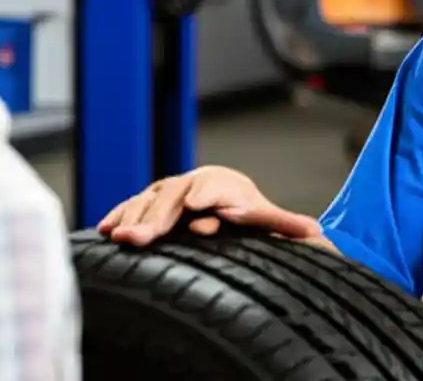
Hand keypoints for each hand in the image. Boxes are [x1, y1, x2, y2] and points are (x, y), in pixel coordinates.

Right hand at [96, 165, 331, 249]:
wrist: (217, 195)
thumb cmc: (241, 208)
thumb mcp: (261, 216)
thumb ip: (283, 223)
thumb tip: (316, 233)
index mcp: (222, 185)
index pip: (213, 188)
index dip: (206, 196)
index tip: (196, 207)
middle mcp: (192, 185)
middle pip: (175, 197)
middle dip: (159, 216)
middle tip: (144, 237)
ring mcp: (168, 192)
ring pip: (149, 201)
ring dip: (134, 218)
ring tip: (122, 238)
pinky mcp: (148, 202)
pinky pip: (132, 207)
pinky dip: (120, 216)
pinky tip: (106, 231)